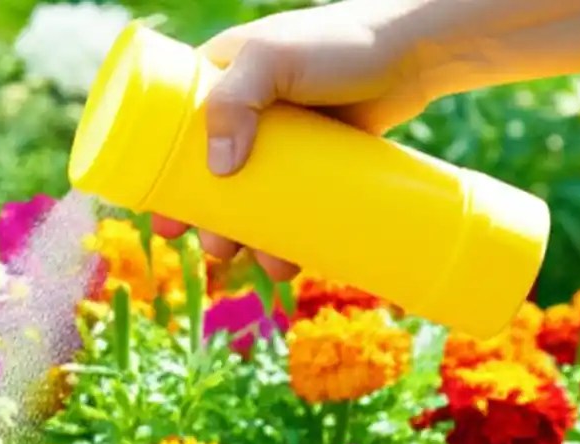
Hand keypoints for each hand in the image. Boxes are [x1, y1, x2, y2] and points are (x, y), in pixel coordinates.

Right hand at [154, 0, 431, 280]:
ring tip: (272, 264)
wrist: (415, 52)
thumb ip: (236, 100)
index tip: (166, 224)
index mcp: (219, 80)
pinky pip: (292, 205)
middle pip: (211, 179)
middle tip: (221, 250)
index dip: (165, 185)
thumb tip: (220, 170)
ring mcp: (282, 140)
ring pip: (253, 200)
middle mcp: (245, 111)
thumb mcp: (275, 58)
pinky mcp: (317, 160)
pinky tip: (292, 259)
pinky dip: (288, 236)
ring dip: (252, 240)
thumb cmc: (339, 43)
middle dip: (211, 225)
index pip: (173, 137)